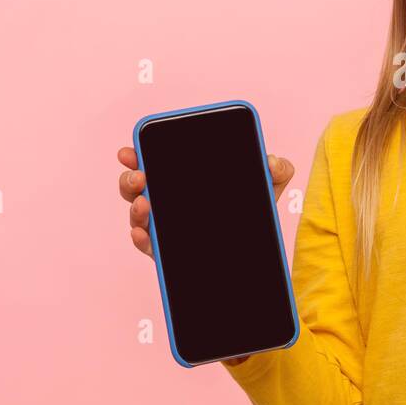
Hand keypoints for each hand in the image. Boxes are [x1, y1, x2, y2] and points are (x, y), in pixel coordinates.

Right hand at [117, 145, 294, 367]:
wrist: (257, 251)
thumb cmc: (254, 209)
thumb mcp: (268, 185)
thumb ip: (277, 169)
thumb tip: (272, 162)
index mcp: (183, 179)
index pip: (154, 162)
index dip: (137, 155)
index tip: (129, 151)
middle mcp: (168, 202)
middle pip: (136, 189)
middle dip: (130, 180)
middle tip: (139, 176)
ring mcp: (166, 228)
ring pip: (139, 217)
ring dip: (135, 209)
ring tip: (145, 204)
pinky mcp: (170, 253)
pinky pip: (150, 248)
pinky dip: (142, 240)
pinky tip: (143, 234)